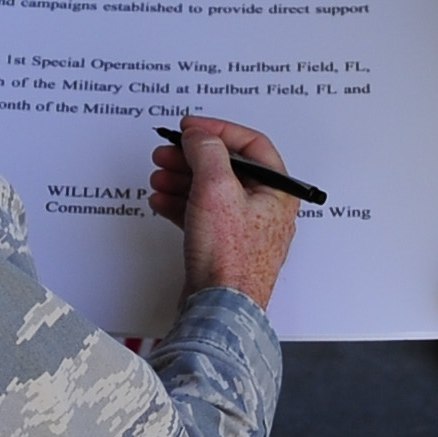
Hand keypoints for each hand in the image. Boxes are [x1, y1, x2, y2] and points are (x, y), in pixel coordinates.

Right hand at [151, 113, 297, 310]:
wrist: (220, 310)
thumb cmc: (230, 259)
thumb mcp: (216, 189)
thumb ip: (208, 151)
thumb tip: (199, 135)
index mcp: (277, 191)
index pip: (252, 144)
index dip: (219, 129)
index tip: (191, 127)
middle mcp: (265, 209)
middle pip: (227, 167)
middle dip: (192, 156)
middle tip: (168, 151)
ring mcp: (243, 229)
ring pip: (210, 190)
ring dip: (182, 178)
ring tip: (159, 174)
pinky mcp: (223, 247)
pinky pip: (201, 214)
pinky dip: (180, 203)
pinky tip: (162, 200)